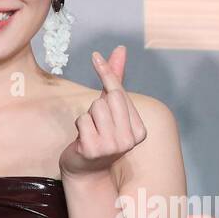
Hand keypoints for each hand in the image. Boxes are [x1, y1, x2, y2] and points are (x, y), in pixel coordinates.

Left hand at [58, 45, 145, 179]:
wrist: (85, 168)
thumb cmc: (99, 133)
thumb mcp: (110, 107)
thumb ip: (116, 79)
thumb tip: (121, 49)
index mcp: (140, 131)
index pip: (120, 93)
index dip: (106, 74)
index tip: (94, 56)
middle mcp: (130, 140)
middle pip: (108, 99)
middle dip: (97, 104)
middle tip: (96, 122)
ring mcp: (112, 146)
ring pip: (95, 108)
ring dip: (87, 116)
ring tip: (91, 131)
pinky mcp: (93, 150)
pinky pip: (81, 120)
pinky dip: (79, 126)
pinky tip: (83, 139)